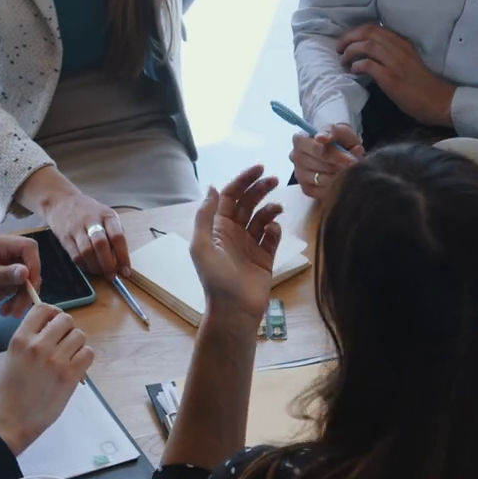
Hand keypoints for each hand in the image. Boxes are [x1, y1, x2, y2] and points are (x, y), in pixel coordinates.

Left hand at [0, 233, 42, 316]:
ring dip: (23, 298)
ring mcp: (8, 267)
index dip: (34, 264)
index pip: (29, 247)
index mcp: (0, 244)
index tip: (30, 284)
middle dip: (29, 287)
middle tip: (20, 306)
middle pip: (31, 265)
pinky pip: (21, 289)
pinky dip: (17, 301)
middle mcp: (7, 253)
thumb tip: (26, 272)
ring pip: (29, 280)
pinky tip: (6, 310)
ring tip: (11, 312)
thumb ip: (6, 274)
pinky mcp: (7, 280)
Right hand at [0, 302, 94, 453]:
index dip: (53, 314)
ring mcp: (56, 360)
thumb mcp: (13, 356)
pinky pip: (88, 353)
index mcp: (21, 338)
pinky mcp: (70, 375)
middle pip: (66, 320)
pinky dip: (84, 358)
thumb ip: (31, 341)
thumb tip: (52, 329)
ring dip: (77, 344)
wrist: (10, 420)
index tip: (53, 323)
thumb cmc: (9, 392)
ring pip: (80, 335)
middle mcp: (39, 345)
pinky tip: (75, 368)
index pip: (43, 309)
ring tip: (68, 358)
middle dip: (67, 329)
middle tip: (63, 343)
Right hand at [22, 166, 127, 276]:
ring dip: (95, 267)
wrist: (60, 200)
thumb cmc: (88, 211)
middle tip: (112, 276)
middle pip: (101, 244)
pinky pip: (75, 256)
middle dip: (108, 264)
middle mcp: (92, 221)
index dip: (123, 256)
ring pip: (86, 252)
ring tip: (100, 273)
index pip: (117, 236)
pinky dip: (84, 266)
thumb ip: (114, 233)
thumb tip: (121, 260)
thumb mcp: (105, 215)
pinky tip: (89, 268)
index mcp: (107, 215)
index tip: (126, 271)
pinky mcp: (64, 237)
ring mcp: (76, 229)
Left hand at [188, 166, 283, 330]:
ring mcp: (250, 245)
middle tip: (274, 180)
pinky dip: (274, 229)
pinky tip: (273, 229)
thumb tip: (213, 187)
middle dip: (260, 189)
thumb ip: (205, 215)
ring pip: (262, 217)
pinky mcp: (265, 257)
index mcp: (217, 228)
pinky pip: (272, 237)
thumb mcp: (201, 244)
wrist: (234, 310)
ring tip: (277, 207)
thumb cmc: (215, 278)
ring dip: (269, 208)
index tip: (259, 168)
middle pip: (248, 203)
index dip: (243, 180)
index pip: (231, 197)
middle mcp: (233, 233)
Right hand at [290, 124, 362, 199]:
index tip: (352, 160)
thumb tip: (323, 138)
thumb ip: (334, 132)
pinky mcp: (305, 188)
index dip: (337, 155)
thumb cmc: (338, 139)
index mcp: (300, 139)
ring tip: (349, 171)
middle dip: (340, 166)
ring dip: (338, 177)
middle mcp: (295, 157)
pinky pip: (321, 192)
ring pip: (321, 180)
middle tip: (355, 167)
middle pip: (320, 165)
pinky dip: (334, 187)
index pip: (318, 149)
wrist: (336, 149)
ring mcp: (299, 174)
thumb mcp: (340, 130)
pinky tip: (341, 180)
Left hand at [336, 25, 456, 125]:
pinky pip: (368, 65)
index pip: (375, 27)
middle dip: (348, 38)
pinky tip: (353, 71)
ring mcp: (395, 62)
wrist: (439, 101)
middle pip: (367, 32)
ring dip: (350, 51)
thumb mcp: (409, 61)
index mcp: (403, 43)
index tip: (347, 40)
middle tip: (339, 48)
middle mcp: (399, 48)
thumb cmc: (423, 84)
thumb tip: (369, 52)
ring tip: (343, 60)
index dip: (356, 31)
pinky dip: (357, 66)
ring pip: (366, 45)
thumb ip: (393, 53)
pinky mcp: (391, 78)